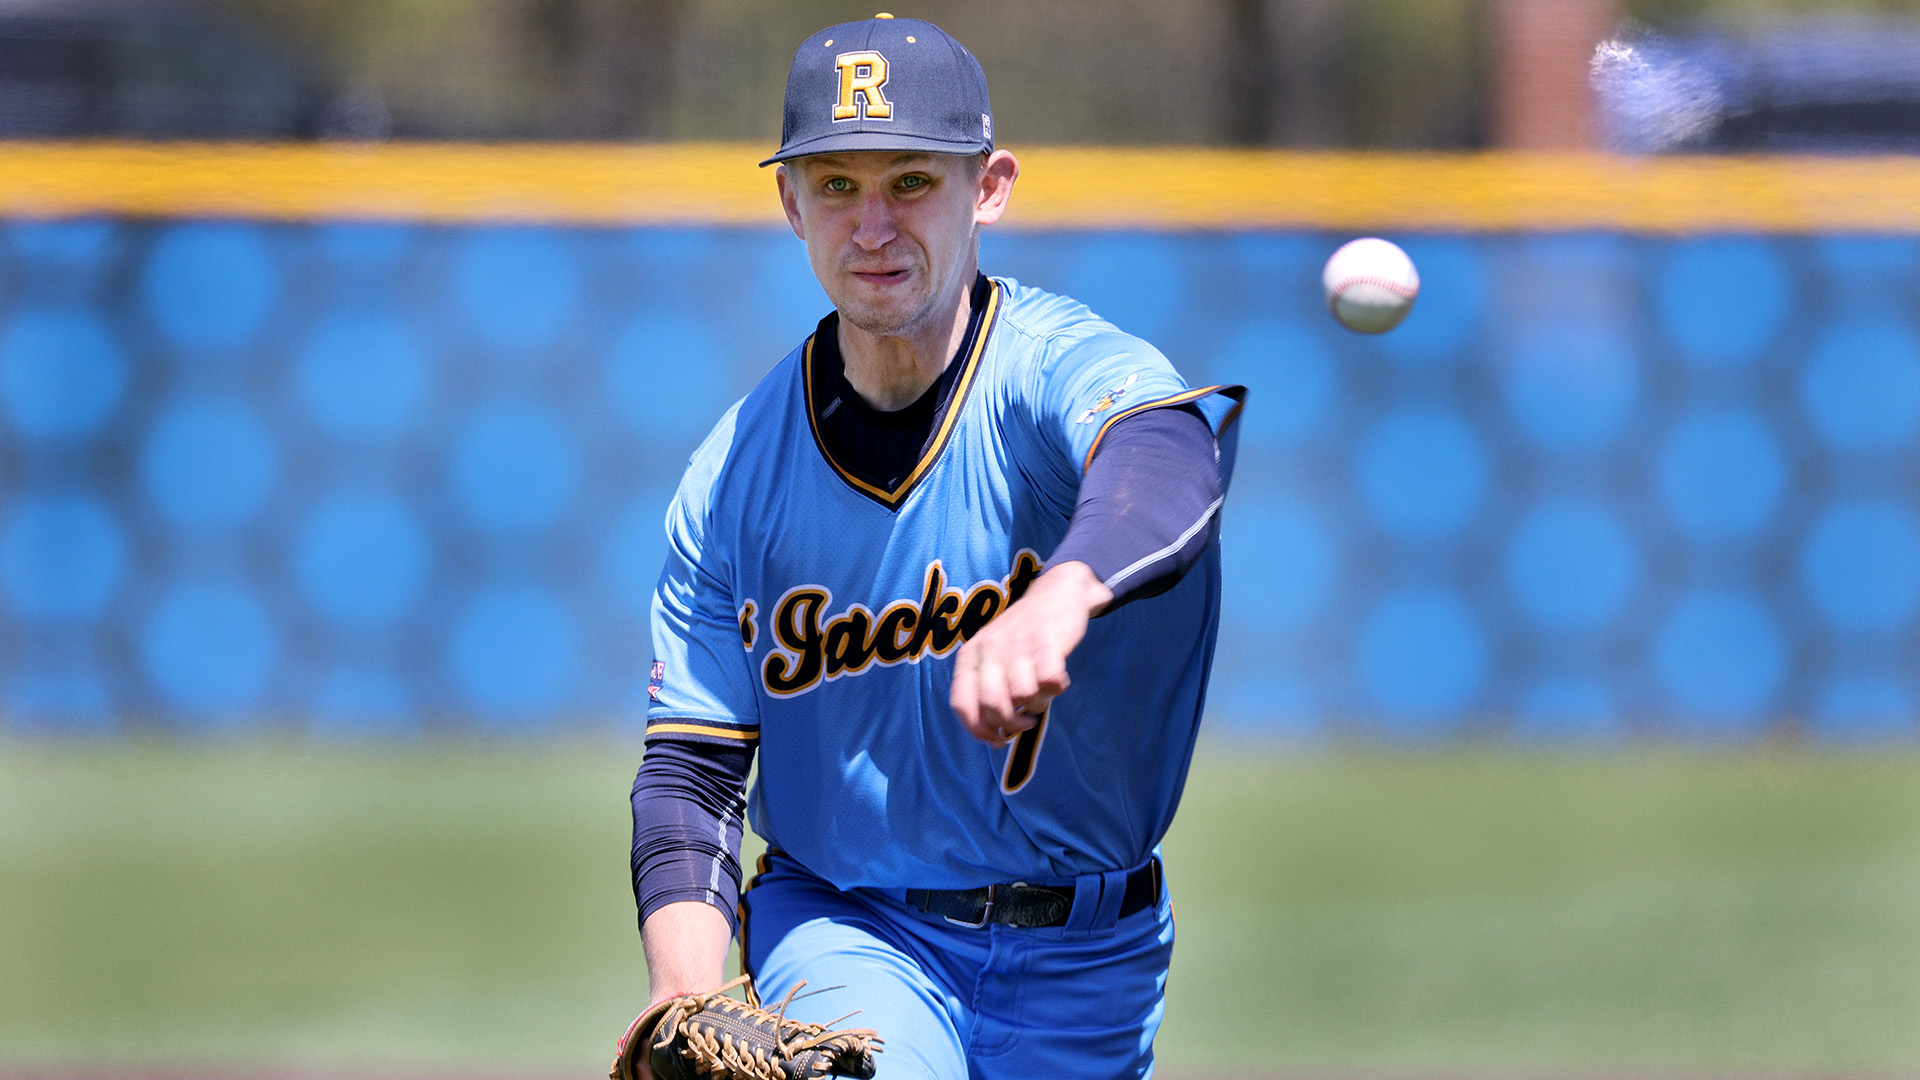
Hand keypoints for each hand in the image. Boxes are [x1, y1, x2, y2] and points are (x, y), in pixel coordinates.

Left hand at [948, 561, 1112, 745]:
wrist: (1057, 592)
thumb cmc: (1023, 635)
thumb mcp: (994, 656)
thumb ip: (987, 688)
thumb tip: (993, 734)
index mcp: (970, 655)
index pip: (962, 704)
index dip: (978, 731)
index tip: (997, 740)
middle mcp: (989, 648)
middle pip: (993, 705)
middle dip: (1012, 723)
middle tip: (1025, 722)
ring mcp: (1018, 642)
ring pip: (1023, 696)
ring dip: (1037, 705)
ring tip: (1042, 695)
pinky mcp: (1047, 640)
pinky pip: (1050, 681)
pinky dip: (1056, 689)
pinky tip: (1057, 681)